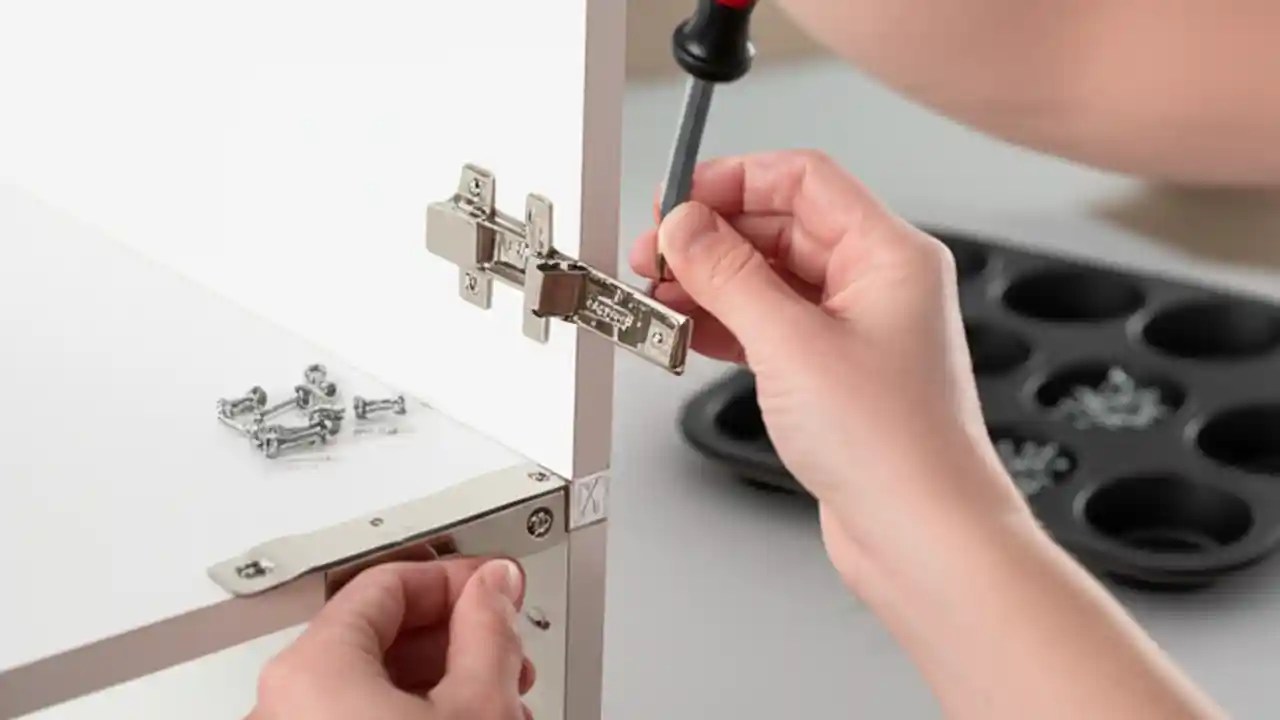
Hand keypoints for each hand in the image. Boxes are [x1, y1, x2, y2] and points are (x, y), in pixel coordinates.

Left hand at [249, 559, 534, 719]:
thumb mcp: (478, 706)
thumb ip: (489, 629)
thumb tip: (493, 589)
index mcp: (308, 672)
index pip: (388, 583)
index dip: (456, 578)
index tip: (496, 587)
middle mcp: (278, 705)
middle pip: (374, 635)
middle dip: (453, 636)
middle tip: (502, 643)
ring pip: (366, 685)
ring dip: (438, 680)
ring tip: (493, 695)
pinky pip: (352, 718)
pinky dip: (405, 712)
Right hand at [633, 151, 1032, 593]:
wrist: (922, 535)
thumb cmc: (895, 447)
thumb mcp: (792, 343)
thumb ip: (729, 276)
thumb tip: (687, 228)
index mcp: (890, 254)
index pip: (803, 179)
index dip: (734, 180)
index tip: (678, 199)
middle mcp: (877, 285)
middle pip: (781, 228)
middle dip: (712, 237)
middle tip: (656, 254)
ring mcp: (855, 331)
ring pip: (770, 280)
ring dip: (712, 283)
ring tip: (659, 296)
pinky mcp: (832, 374)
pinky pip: (770, 326)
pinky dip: (726, 324)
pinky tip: (688, 330)